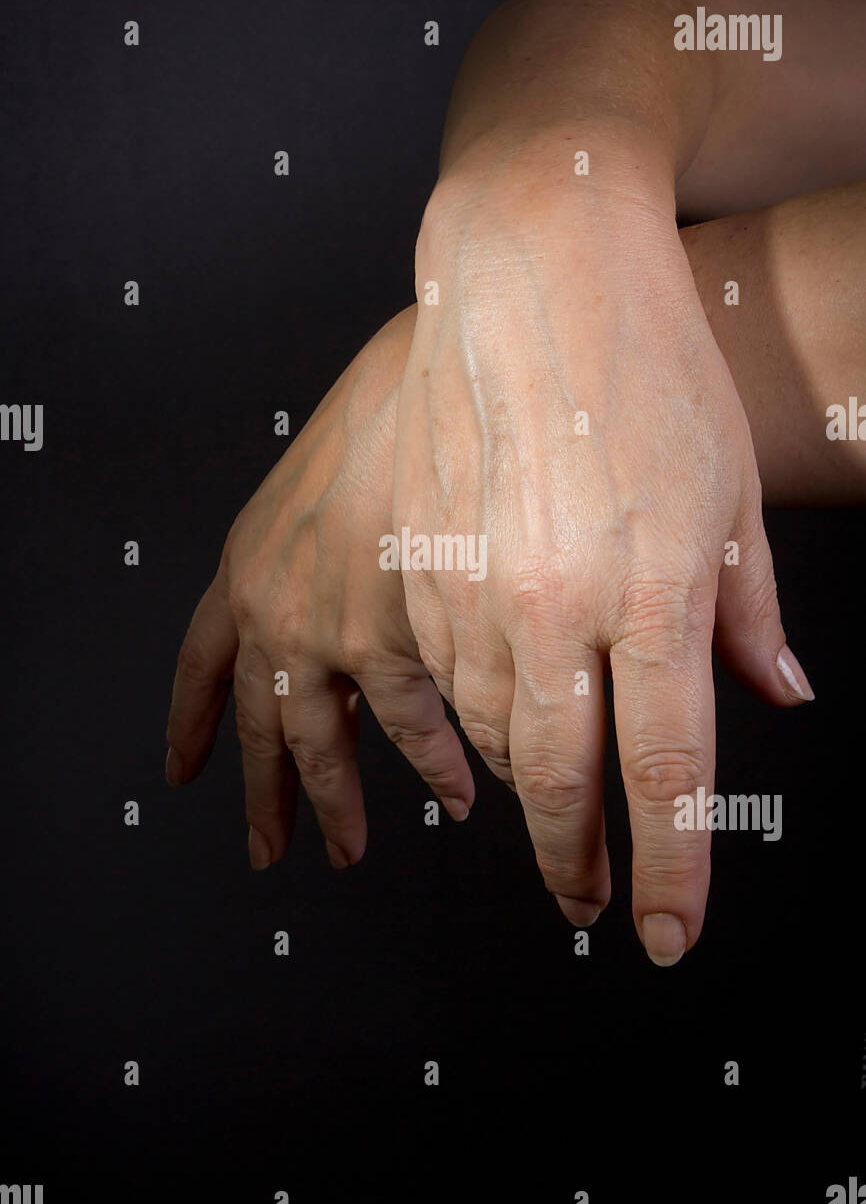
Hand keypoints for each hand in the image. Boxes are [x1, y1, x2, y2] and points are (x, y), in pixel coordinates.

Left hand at [165, 309, 473, 870]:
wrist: (445, 354)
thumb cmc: (403, 395)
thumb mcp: (328, 477)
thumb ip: (325, 544)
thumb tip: (351, 586)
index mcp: (247, 560)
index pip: (198, 662)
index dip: (188, 722)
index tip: (179, 768)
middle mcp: (268, 601)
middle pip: (253, 724)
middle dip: (260, 795)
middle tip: (264, 847)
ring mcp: (321, 623)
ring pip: (320, 748)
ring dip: (335, 808)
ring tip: (346, 850)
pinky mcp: (382, 634)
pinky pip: (407, 731)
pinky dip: (436, 769)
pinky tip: (455, 795)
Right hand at [393, 163, 813, 963]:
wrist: (531, 277)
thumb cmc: (649, 370)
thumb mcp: (730, 492)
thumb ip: (750, 613)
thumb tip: (781, 697)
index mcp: (651, 591)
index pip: (665, 772)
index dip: (673, 870)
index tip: (670, 937)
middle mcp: (554, 605)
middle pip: (563, 780)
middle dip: (579, 862)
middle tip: (591, 903)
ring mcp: (473, 587)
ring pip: (493, 737)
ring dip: (528, 789)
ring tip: (554, 814)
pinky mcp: (418, 566)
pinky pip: (440, 680)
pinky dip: (474, 718)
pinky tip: (498, 723)